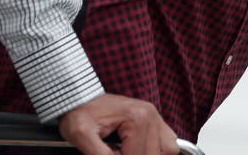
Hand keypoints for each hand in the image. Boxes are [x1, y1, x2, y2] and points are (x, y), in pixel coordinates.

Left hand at [58, 93, 179, 154]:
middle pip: (154, 154)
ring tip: (127, 151)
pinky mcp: (153, 119)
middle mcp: (150, 115)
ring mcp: (154, 116)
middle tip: (115, 150)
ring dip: (149, 153)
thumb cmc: (80, 114)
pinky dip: (154, 150)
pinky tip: (136, 150)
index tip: (110, 152)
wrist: (79, 98)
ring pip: (167, 149)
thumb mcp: (82, 136)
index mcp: (137, 118)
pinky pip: (166, 142)